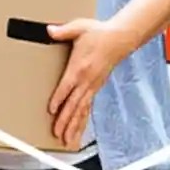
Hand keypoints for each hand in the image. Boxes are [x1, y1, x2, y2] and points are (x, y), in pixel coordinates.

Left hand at [46, 18, 134, 148]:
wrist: (120, 38)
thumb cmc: (99, 33)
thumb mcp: (79, 28)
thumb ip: (62, 31)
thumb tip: (50, 31)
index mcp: (80, 67)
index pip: (67, 87)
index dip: (59, 99)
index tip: (51, 111)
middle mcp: (87, 80)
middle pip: (74, 105)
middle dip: (66, 121)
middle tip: (58, 134)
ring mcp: (92, 86)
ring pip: (82, 111)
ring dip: (74, 126)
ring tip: (68, 140)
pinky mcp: (96, 88)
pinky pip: (87, 108)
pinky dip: (82, 121)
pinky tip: (78, 130)